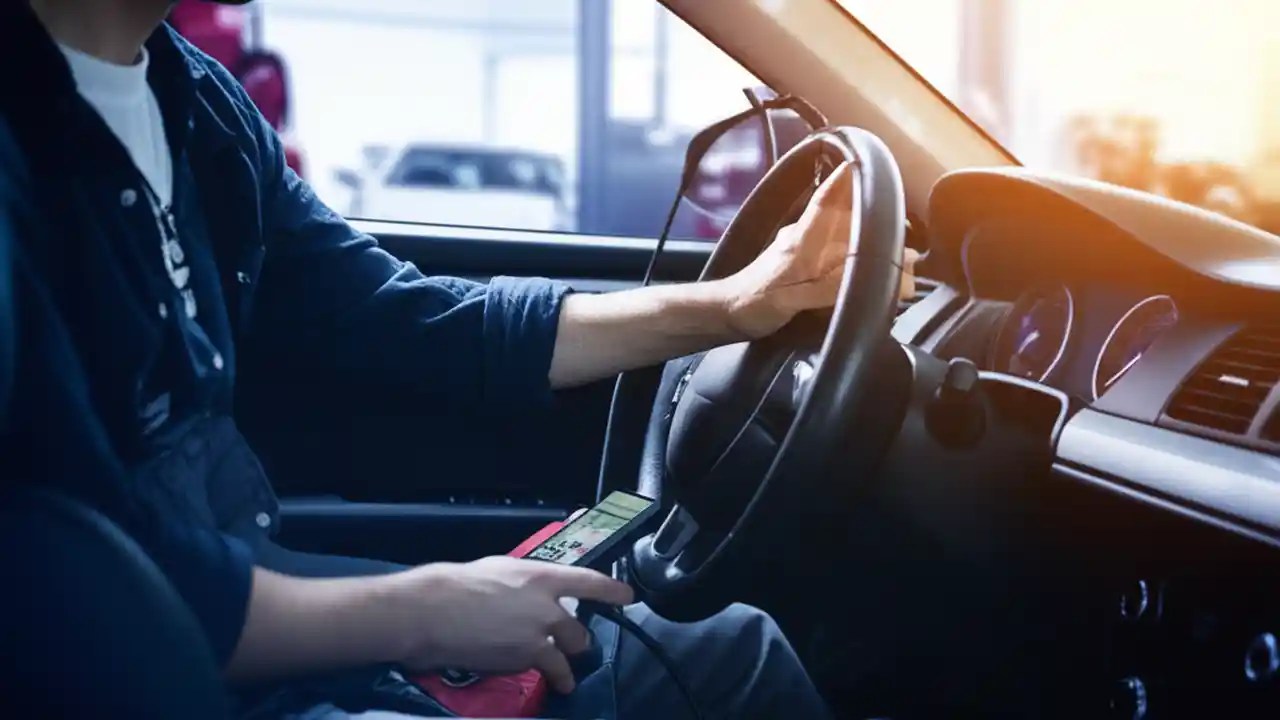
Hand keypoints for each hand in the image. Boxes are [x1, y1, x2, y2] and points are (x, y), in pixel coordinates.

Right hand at [388, 556, 632, 692]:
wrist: (433, 612)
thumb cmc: (458, 585)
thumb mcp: (500, 571)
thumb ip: (525, 583)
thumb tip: (534, 592)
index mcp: (540, 577)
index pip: (588, 582)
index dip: (612, 590)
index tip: (628, 597)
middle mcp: (546, 607)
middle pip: (578, 630)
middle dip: (575, 640)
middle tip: (569, 644)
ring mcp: (537, 636)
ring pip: (564, 656)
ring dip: (563, 667)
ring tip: (563, 678)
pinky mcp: (523, 661)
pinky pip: (541, 669)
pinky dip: (538, 673)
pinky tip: (527, 673)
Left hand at [718, 163, 918, 339]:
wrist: (723, 314)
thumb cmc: (752, 304)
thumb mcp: (792, 298)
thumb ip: (831, 288)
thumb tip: (871, 280)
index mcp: (802, 241)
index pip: (827, 200)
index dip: (847, 180)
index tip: (865, 161)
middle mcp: (802, 239)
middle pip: (842, 218)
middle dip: (872, 217)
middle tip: (903, 234)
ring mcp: (799, 251)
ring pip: (838, 235)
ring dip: (863, 238)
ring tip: (893, 253)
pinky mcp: (797, 265)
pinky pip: (830, 252)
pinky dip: (850, 255)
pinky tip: (862, 267)